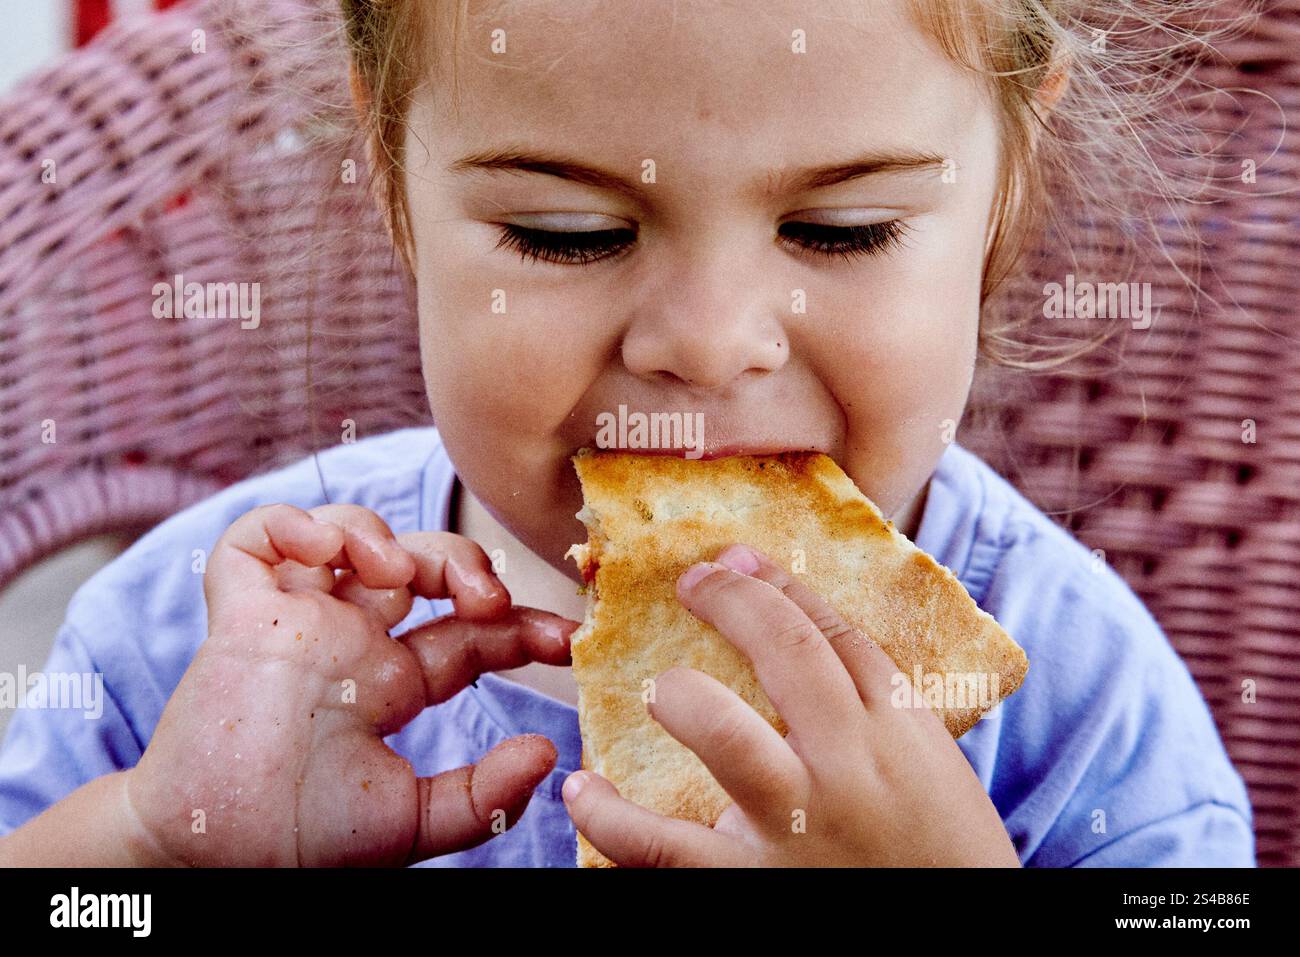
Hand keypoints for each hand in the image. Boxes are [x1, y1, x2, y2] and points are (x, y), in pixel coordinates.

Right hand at [125, 503, 577, 865]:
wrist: (219, 862)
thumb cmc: (307, 845)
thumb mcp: (413, 821)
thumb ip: (482, 794)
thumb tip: (548, 753)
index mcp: (390, 683)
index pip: (466, 631)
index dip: (518, 624)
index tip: (565, 638)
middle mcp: (349, 643)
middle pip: (419, 566)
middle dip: (461, 564)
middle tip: (485, 598)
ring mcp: (296, 623)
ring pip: (345, 535)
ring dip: (380, 534)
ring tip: (395, 573)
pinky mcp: (238, 616)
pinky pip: (254, 540)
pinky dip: (290, 523)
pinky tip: (322, 549)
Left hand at [562, 543, 1019, 866]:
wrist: (956, 942)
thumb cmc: (941, 850)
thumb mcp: (928, 764)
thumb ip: (872, 705)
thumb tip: (798, 639)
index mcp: (899, 728)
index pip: (834, 631)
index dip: (777, 583)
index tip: (736, 560)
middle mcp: (849, 765)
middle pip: (789, 651)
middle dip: (733, 602)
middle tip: (693, 583)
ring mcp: (796, 824)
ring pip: (725, 733)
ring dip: (681, 696)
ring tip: (660, 691)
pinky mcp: (749, 883)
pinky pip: (663, 847)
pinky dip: (612, 820)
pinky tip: (584, 790)